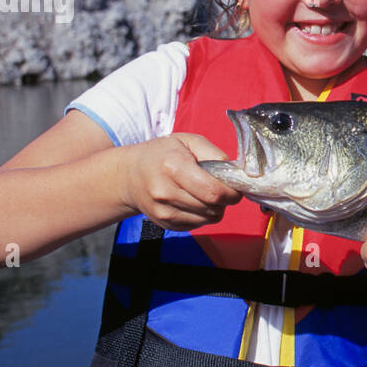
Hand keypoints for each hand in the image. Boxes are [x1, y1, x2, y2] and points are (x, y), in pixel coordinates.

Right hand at [119, 133, 242, 230]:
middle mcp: (165, 192)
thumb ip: (215, 154)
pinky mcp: (165, 225)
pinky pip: (199, 225)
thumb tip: (236, 174)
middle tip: (220, 186)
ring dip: (215, 207)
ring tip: (204, 191)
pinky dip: (203, 214)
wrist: (130, 175)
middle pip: (213, 207)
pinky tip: (193, 200)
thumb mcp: (188, 141)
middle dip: (225, 199)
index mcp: (173, 166)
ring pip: (209, 218)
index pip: (213, 191)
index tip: (235, 186)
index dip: (232, 192)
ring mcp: (163, 212)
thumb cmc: (162, 154)